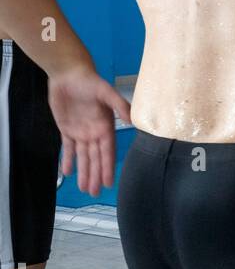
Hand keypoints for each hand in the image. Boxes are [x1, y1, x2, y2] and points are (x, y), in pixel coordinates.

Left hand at [47, 65, 130, 195]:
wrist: (69, 74)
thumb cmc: (89, 82)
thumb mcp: (106, 92)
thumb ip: (120, 105)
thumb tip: (133, 120)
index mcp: (106, 126)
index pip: (107, 152)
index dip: (107, 167)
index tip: (108, 183)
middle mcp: (95, 132)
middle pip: (95, 158)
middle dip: (95, 175)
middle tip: (94, 193)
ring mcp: (81, 132)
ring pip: (83, 157)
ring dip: (84, 172)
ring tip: (84, 189)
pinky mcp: (67, 129)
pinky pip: (68, 148)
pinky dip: (67, 159)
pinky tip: (67, 172)